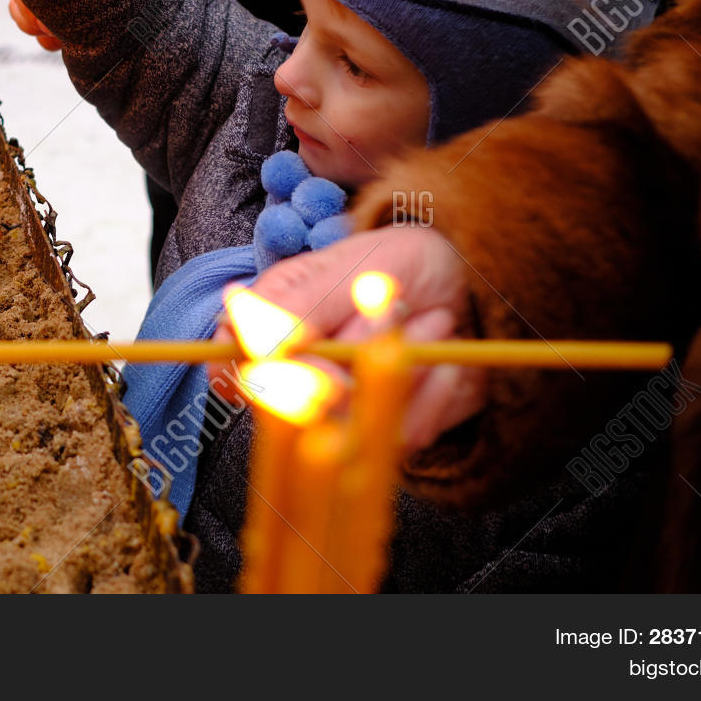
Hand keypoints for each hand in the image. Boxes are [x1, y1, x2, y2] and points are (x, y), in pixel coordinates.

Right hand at [208, 226, 486, 452]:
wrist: (469, 284)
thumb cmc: (396, 264)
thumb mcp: (349, 267)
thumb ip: (300, 307)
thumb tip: (258, 344)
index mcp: (264, 333)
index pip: (231, 374)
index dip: (266, 372)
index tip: (315, 346)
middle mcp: (293, 382)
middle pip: (306, 399)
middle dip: (365, 342)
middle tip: (399, 301)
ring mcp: (339, 416)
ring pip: (359, 418)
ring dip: (409, 360)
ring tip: (432, 319)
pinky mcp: (386, 436)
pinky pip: (406, 432)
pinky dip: (437, 387)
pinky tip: (444, 355)